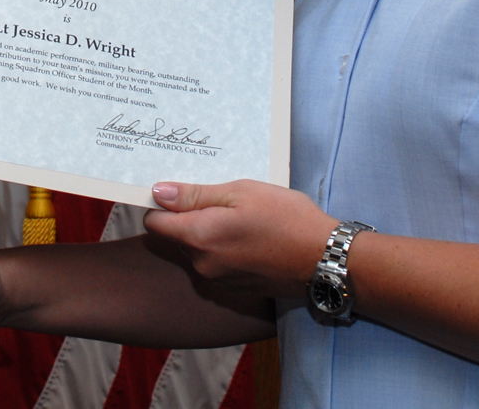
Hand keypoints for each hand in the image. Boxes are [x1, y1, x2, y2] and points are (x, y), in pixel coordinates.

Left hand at [143, 179, 334, 299]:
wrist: (324, 259)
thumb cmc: (286, 219)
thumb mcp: (241, 192)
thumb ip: (196, 194)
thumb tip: (158, 192)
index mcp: (199, 237)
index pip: (155, 223)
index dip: (161, 204)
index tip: (178, 190)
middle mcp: (202, 264)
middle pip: (175, 237)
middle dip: (188, 217)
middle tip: (219, 197)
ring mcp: (219, 279)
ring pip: (196, 250)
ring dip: (208, 232)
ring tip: (238, 214)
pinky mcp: (235, 288)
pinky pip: (215, 263)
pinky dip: (223, 248)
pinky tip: (248, 235)